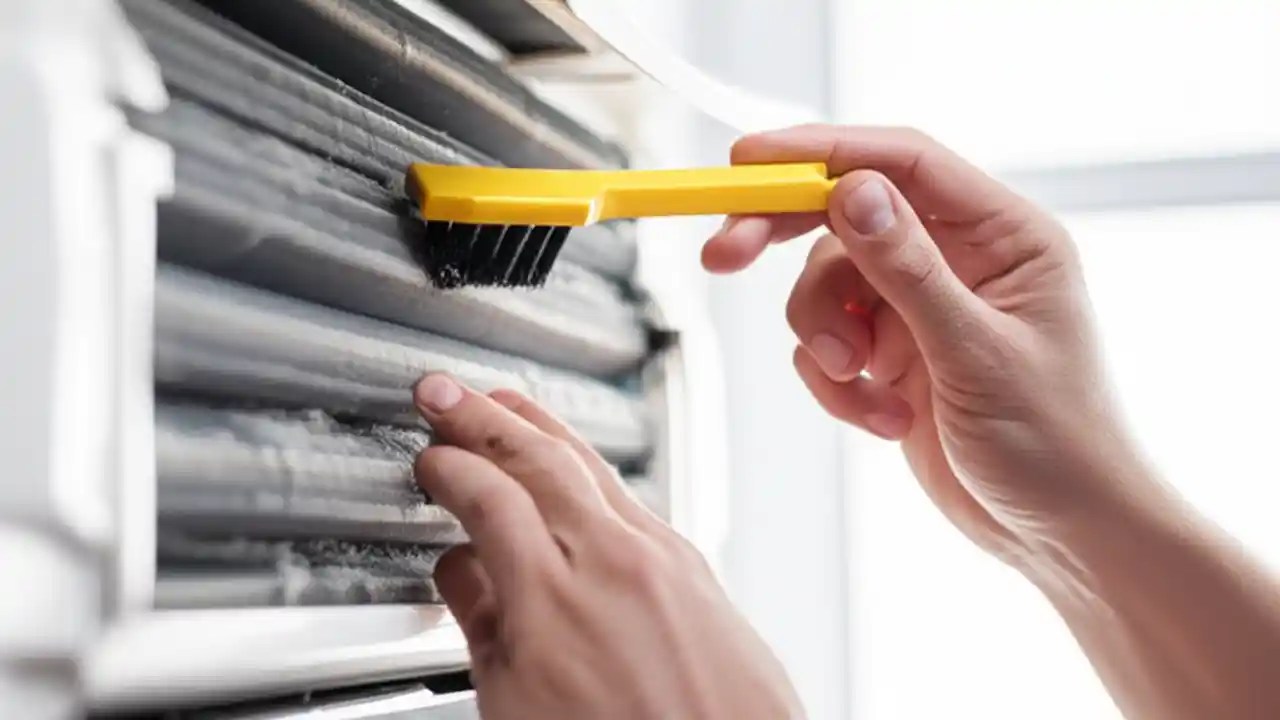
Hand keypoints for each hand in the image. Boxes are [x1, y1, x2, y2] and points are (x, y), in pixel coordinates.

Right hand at [412, 374, 803, 718]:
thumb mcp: (518, 708)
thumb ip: (484, 627)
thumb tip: (460, 573)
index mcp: (554, 600)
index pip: (488, 496)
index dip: (449, 466)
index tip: (428, 457)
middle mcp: (613, 561)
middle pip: (537, 455)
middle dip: (480, 413)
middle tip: (442, 392)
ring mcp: (662, 555)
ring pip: (589, 462)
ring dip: (536, 423)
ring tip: (500, 403)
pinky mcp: (695, 564)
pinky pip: (629, 492)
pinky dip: (587, 463)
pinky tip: (572, 463)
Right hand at [703, 125, 1158, 564]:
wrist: (1060, 534)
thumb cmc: (1054, 444)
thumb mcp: (976, 352)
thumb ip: (909, 270)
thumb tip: (852, 191)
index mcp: (1003, 235)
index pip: (902, 163)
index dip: (821, 152)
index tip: (749, 162)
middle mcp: (959, 257)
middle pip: (845, 212)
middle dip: (781, 234)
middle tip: (723, 255)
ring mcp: (921, 305)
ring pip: (826, 285)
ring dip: (824, 339)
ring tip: (859, 386)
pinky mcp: (895, 352)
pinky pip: (829, 342)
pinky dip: (837, 383)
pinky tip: (883, 417)